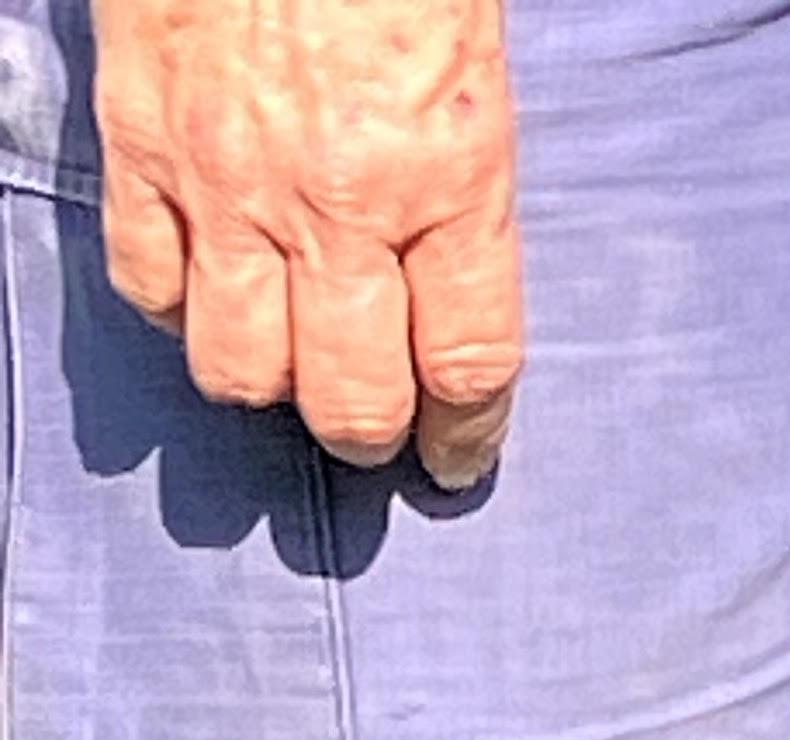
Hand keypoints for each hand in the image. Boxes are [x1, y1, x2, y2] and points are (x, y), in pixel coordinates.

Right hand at [94, 0, 522, 487]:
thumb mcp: (472, 60)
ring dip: (268, 384)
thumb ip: (461, 180)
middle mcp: (336, 201)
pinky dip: (177, 308)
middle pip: (349, 398)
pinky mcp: (141, 135)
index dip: (464, 435)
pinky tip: (207, 290)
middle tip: (373, 427)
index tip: (456, 454)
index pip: (467, 366)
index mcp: (448, 175)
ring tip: (288, 366)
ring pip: (237, 366)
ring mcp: (228, 176)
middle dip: (367, 432)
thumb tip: (450, 280)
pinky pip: (147, 282)